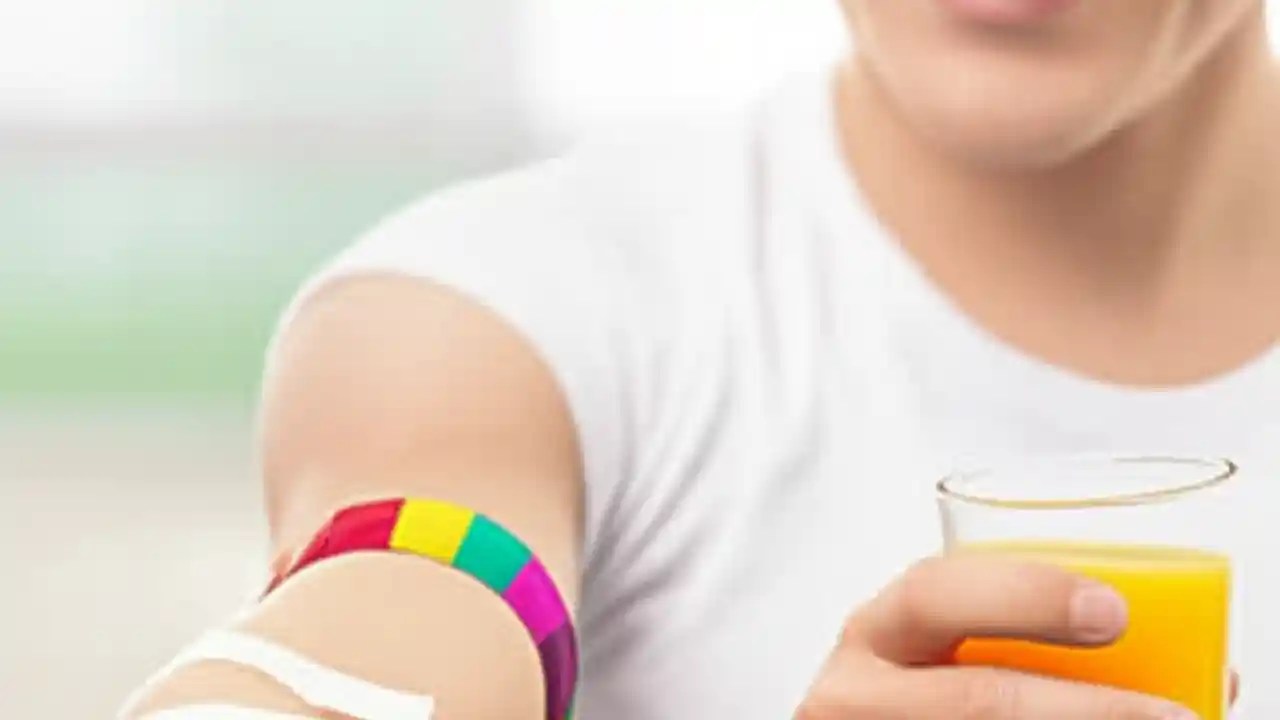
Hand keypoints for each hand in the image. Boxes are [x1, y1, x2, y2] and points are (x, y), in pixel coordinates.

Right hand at [797, 555, 1211, 718]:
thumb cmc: (917, 693)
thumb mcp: (936, 652)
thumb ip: (1021, 639)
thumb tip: (1199, 672)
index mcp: (876, 633)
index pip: (935, 595)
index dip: (1024, 596)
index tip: (1112, 608)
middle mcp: (859, 695)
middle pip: (974, 700)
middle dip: (1080, 707)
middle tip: (1163, 713)